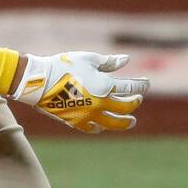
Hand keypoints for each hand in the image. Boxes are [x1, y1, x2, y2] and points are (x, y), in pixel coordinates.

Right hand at [9, 51, 147, 133]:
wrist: (41, 81)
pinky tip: (104, 126)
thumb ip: (109, 62)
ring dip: (124, 122)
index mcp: (105, 86)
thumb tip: (126, 60)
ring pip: (113, 123)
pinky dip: (101, 127)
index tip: (146, 83)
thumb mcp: (89, 59)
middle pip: (125, 108)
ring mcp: (89, 115)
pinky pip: (94, 128)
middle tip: (138, 100)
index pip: (130, 88)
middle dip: (134, 103)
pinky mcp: (77, 122)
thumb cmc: (65, 65)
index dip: (140, 85)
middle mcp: (101, 104)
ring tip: (131, 121)